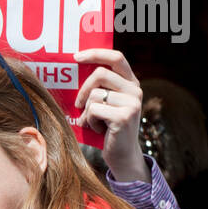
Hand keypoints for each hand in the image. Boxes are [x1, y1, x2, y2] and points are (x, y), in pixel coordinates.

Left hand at [73, 48, 146, 181]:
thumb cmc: (107, 127)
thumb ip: (98, 88)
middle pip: (100, 74)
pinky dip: (88, 121)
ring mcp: (132, 103)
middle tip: (78, 104)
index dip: (96, 53)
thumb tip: (72, 71)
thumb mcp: (105, 104)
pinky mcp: (124, 116)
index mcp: (131, 83)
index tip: (76, 57)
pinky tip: (97, 129)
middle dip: (83, 89)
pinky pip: (93, 110)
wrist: (121, 155)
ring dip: (86, 111)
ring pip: (94, 95)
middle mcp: (135, 90)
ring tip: (93, 122)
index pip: (116, 57)